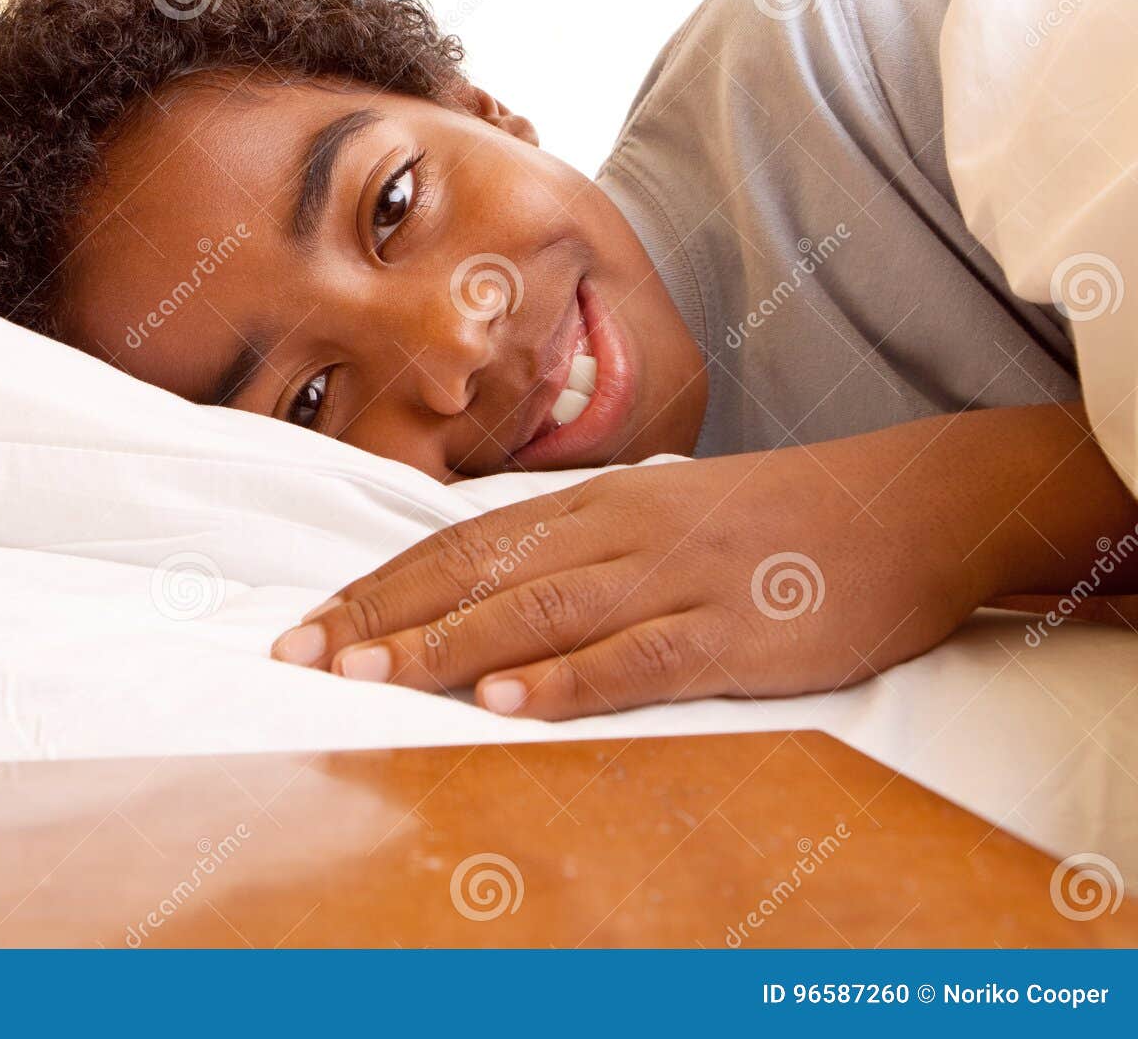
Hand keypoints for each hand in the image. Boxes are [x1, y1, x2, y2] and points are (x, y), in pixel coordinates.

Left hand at [270, 404, 1136, 718]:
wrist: (903, 509)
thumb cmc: (766, 522)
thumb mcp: (656, 515)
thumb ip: (571, 547)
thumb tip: (476, 587)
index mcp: (594, 504)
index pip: (459, 544)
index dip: (378, 586)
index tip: (308, 626)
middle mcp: (617, 532)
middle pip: (477, 574)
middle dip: (381, 617)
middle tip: (301, 656)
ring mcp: (673, 578)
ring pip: (538, 611)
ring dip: (445, 645)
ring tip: (367, 674)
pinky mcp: (732, 630)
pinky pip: (635, 657)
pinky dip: (566, 680)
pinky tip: (505, 700)